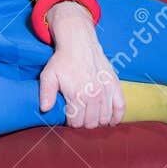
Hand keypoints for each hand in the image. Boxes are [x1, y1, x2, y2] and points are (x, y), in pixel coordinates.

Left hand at [38, 1, 123, 128]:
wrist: (79, 44)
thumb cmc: (62, 61)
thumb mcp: (48, 75)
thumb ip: (46, 93)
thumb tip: (45, 109)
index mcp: (77, 95)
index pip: (76, 122)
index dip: (71, 122)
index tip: (69, 115)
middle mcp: (94, 95)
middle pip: (91, 123)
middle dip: (84, 122)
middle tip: (79, 115)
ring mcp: (106, 91)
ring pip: (104, 118)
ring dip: (97, 121)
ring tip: (91, 116)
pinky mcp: (115, 85)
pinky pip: (121, 107)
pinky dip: (117, 117)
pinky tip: (111, 121)